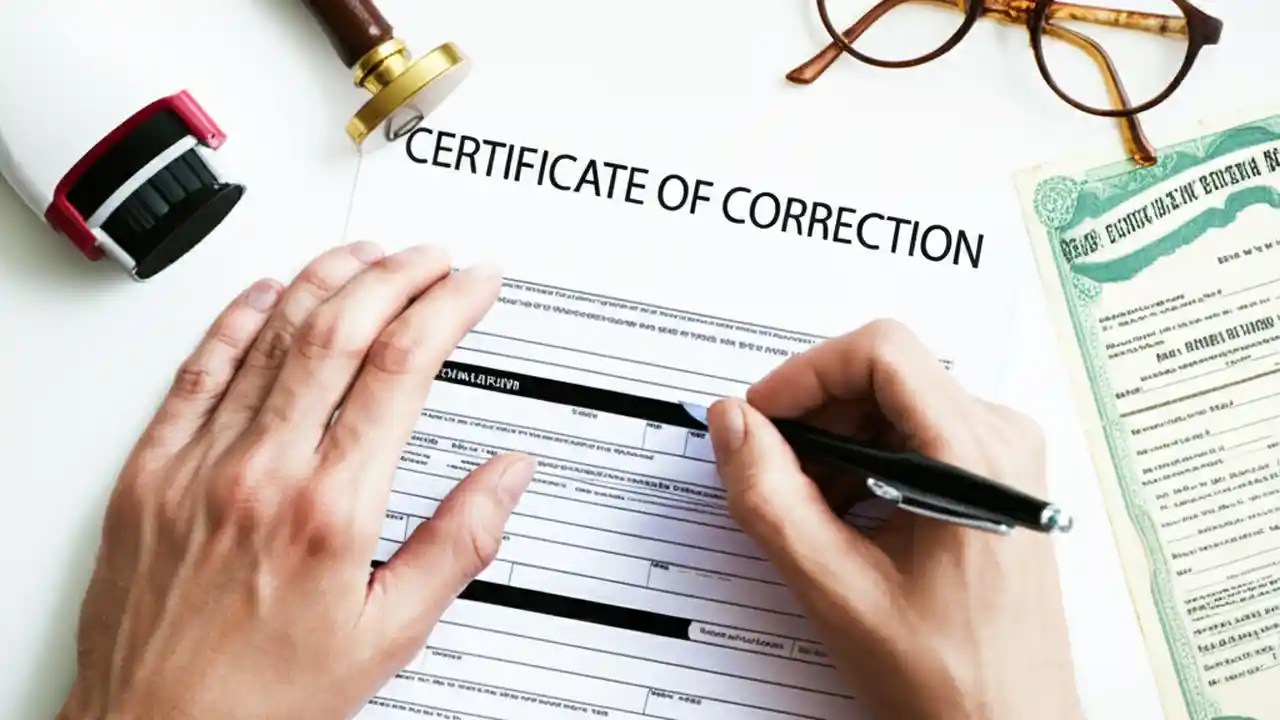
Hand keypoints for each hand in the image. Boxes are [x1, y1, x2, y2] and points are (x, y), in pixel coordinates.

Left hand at [59, 243, 534, 719]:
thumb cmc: (266, 696)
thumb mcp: (389, 633)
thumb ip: (458, 544)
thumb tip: (507, 476)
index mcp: (331, 509)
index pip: (402, 368)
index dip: (446, 307)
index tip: (472, 285)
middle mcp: (263, 472)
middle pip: (339, 329)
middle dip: (396, 274)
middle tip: (430, 257)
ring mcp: (199, 464)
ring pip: (270, 333)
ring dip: (327, 279)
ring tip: (367, 256)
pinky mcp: (149, 471)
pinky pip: (197, 370)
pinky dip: (235, 318)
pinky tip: (264, 291)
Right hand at [706, 320, 1082, 719]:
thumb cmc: (951, 680)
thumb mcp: (836, 588)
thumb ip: (771, 498)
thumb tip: (734, 426)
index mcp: (977, 456)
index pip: (881, 351)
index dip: (805, 374)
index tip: (762, 416)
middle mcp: (1001, 444)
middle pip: (885, 374)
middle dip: (815, 416)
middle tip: (772, 470)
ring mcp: (1001, 462)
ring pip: (894, 405)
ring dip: (836, 443)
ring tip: (808, 510)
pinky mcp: (990, 482)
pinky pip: (914, 439)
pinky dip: (863, 464)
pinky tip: (842, 521)